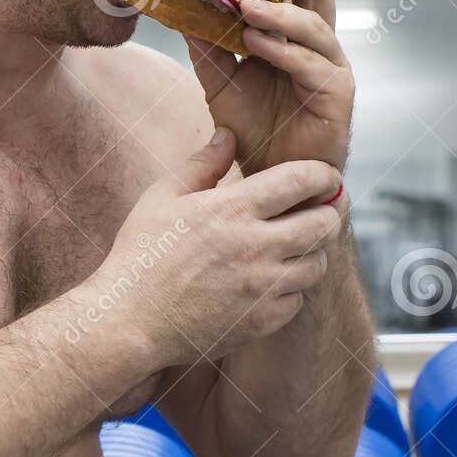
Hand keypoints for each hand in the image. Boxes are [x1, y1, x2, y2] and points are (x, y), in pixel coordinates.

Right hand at [92, 128, 343, 367]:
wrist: (128, 321)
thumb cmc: (140, 256)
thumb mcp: (162, 198)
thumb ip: (202, 164)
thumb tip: (228, 134)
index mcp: (233, 209)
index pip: (303, 180)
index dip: (324, 175)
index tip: (325, 178)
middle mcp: (256, 247)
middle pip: (324, 223)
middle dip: (328, 212)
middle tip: (317, 211)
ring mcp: (262, 287)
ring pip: (318, 264)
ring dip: (311, 253)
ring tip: (292, 247)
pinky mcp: (262, 320)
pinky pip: (298, 300)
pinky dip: (291, 289)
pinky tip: (269, 282)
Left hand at [187, 0, 354, 177]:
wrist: (273, 182)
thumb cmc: (254, 132)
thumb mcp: (220, 86)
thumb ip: (207, 52)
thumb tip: (183, 13)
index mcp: (294, 38)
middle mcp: (318, 47)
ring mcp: (331, 69)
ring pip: (316, 26)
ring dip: (280, 13)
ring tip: (244, 5)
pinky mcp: (337, 96)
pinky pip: (313, 66)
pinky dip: (284, 51)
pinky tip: (257, 43)